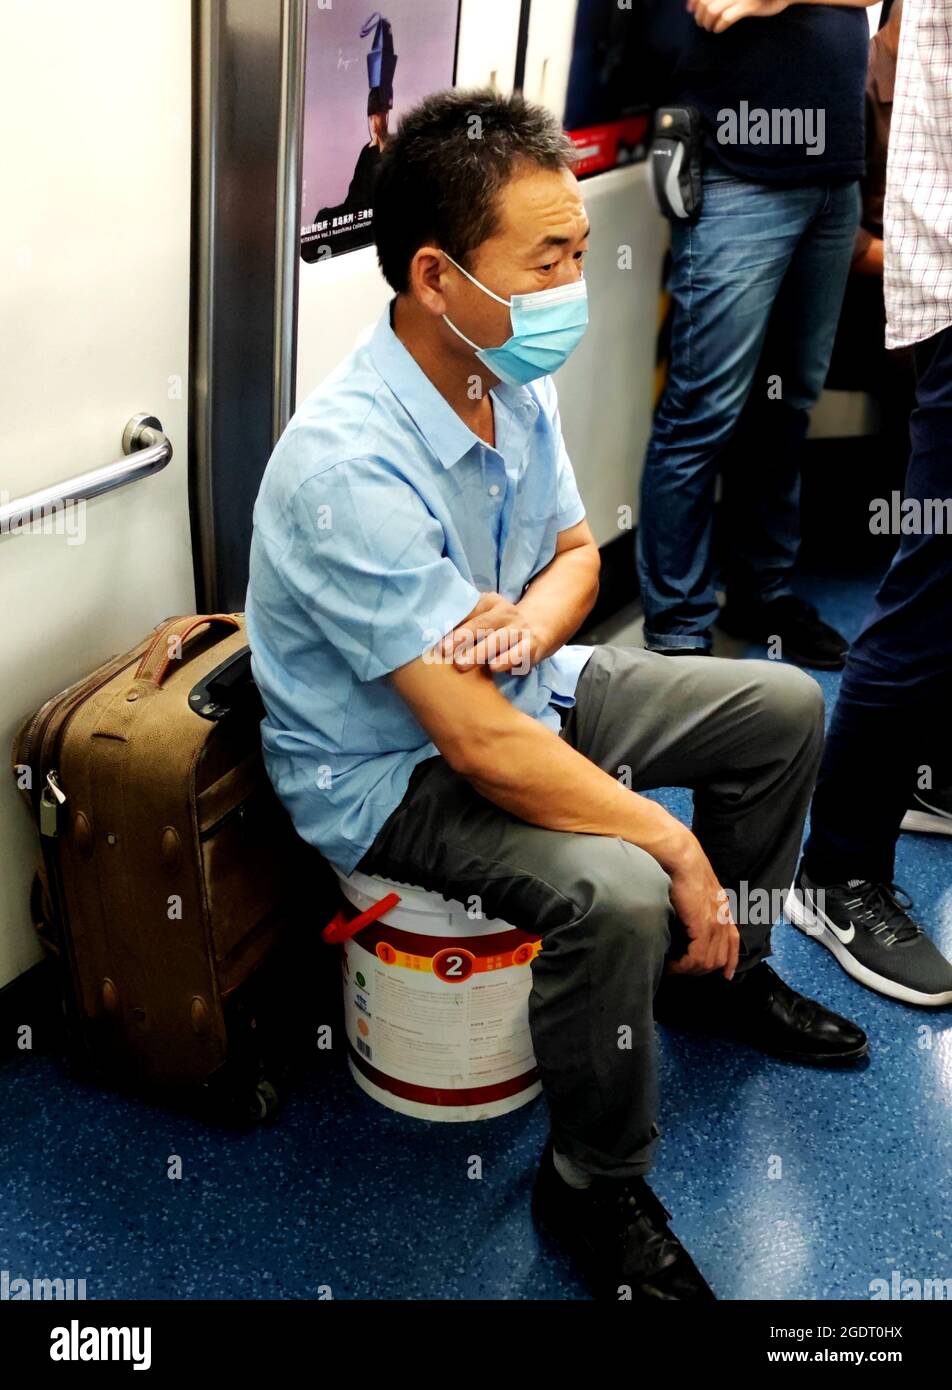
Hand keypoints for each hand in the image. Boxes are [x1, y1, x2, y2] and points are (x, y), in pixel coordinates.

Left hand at [440, 592, 546, 674]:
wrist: (537, 629)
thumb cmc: (497, 627)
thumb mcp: (483, 617)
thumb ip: (462, 622)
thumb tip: (428, 635)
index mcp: (490, 602)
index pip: (470, 609)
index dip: (452, 623)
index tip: (434, 636)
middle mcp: (506, 612)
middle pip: (483, 624)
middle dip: (463, 637)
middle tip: (444, 650)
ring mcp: (520, 629)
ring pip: (500, 639)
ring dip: (480, 652)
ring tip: (462, 664)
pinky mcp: (532, 646)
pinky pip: (520, 653)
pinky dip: (507, 660)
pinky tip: (493, 668)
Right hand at [664, 842, 740, 979]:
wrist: (681, 856)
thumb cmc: (682, 865)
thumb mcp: (696, 887)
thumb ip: (698, 904)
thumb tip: (688, 917)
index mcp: (723, 908)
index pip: (733, 942)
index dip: (730, 961)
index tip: (726, 975)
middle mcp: (723, 918)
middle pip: (720, 958)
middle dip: (702, 970)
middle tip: (681, 970)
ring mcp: (715, 923)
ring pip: (708, 962)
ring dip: (689, 970)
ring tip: (671, 968)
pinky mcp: (702, 925)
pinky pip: (697, 958)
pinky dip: (683, 966)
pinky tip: (671, 965)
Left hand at [687, 0, 789, 32]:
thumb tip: (693, 4)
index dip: (693, 2)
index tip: (691, 10)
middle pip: (705, 2)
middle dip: (699, 15)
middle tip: (701, 23)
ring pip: (712, 10)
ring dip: (707, 22)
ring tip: (709, 28)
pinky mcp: (749, 5)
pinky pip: (727, 17)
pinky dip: (719, 26)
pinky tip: (718, 29)